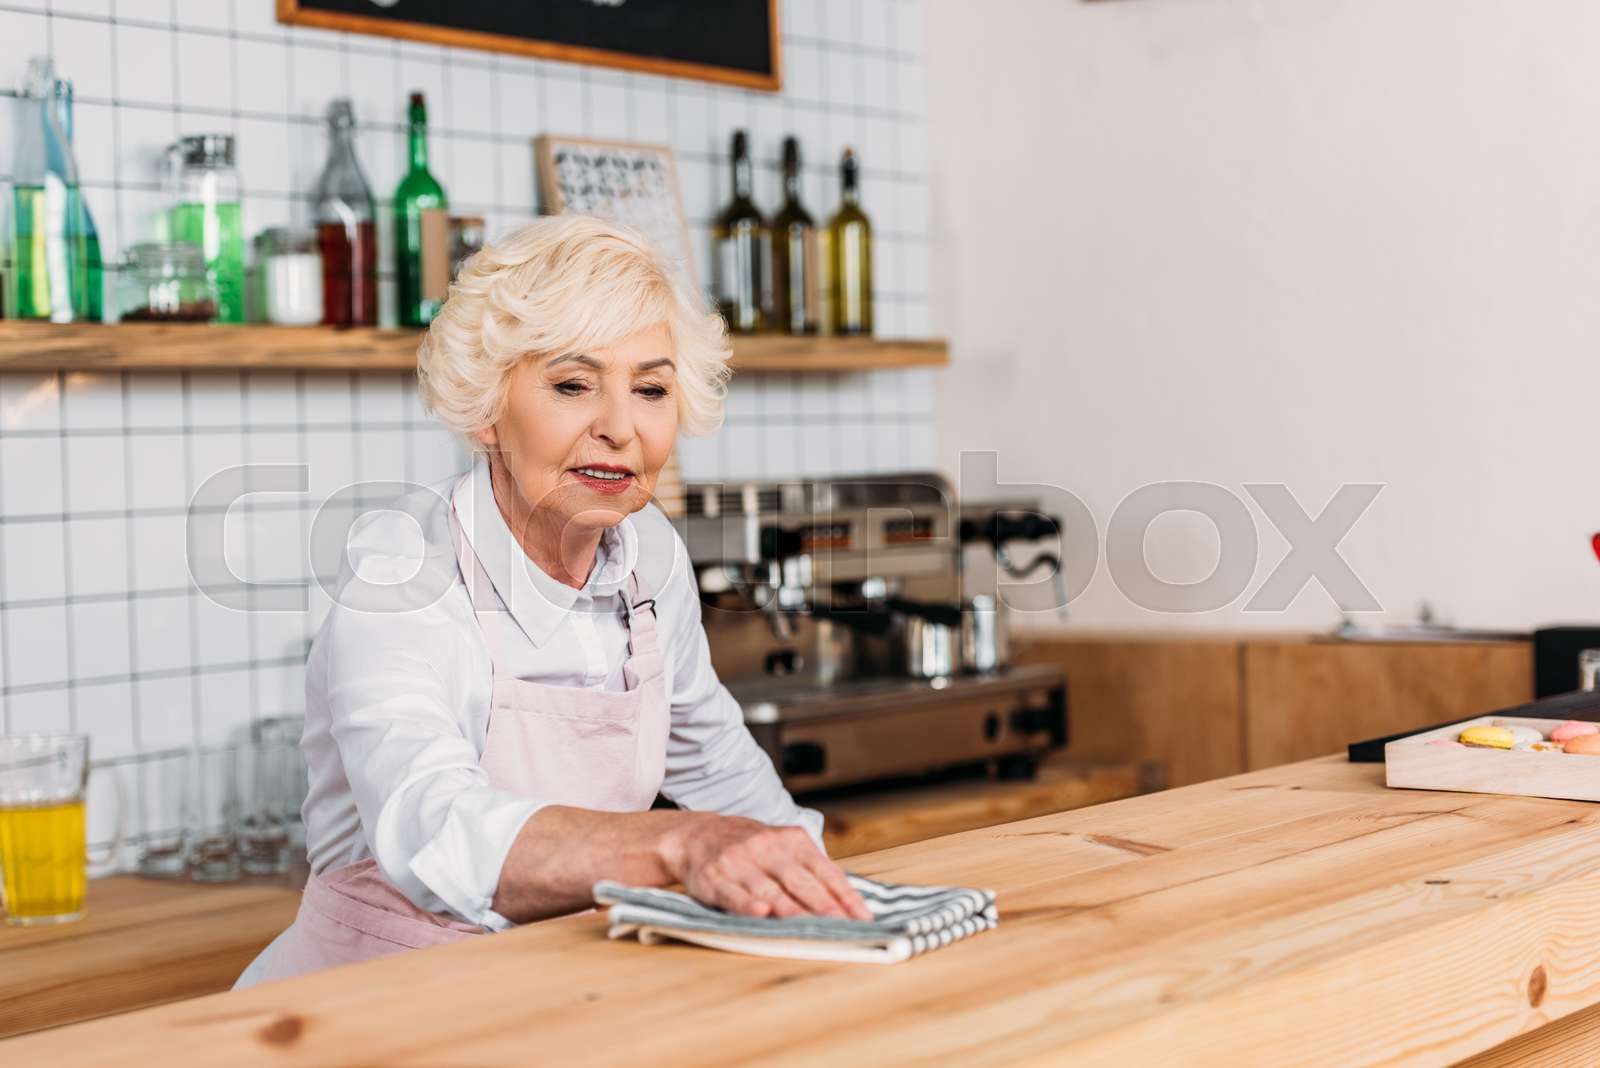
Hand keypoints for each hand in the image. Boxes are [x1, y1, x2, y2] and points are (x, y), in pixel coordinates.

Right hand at [663, 815, 872, 920]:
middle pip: (802, 883)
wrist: (698, 835)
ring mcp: (740, 862)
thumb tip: (849, 904)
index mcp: (792, 841)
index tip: (864, 919)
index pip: (826, 872)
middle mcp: (768, 848)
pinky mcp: (714, 878)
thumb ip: (812, 871)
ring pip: (772, 892)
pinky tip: (762, 914)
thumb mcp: (784, 847)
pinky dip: (748, 905)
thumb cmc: (752, 849)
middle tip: (846, 930)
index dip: (845, 897)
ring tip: (814, 931)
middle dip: (826, 909)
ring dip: (794, 913)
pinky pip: (734, 894)